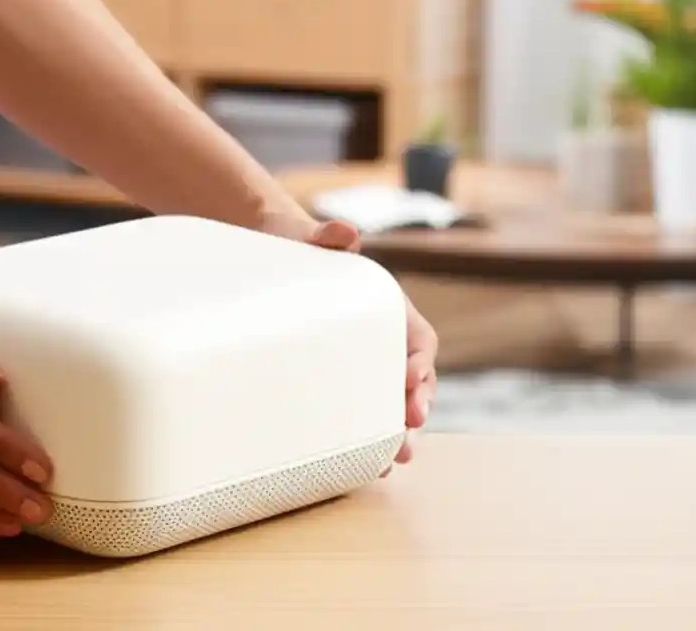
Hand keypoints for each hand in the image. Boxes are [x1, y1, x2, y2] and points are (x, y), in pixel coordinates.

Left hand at [297, 219, 439, 469]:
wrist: (274, 255)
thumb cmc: (298, 246)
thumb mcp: (311, 238)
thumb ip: (330, 236)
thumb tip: (345, 233)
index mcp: (388, 309)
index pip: (419, 341)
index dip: (421, 363)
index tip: (409, 381)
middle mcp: (383, 339)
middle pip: (415, 382)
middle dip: (417, 409)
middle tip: (410, 433)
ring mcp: (365, 362)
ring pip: (394, 403)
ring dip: (398, 433)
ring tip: (394, 460)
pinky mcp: (341, 379)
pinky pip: (364, 410)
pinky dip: (368, 437)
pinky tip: (363, 462)